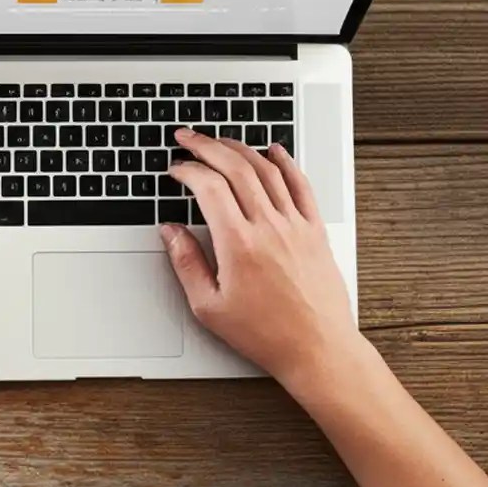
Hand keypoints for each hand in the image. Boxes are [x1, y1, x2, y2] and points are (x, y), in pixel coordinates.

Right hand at [161, 130, 364, 385]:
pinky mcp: (315, 230)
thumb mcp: (208, 306)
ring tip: (220, 141)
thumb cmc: (265, 333)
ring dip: (240, 148)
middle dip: (207, 146)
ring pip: (267, 170)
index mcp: (239, 244)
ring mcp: (296, 225)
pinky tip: (274, 151)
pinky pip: (301, 185)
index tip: (175, 169)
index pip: (208, 188)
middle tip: (188, 138)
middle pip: (236, 168)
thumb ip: (186, 262)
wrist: (317, 348)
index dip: (187, 170)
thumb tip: (170, 232)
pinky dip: (286, 162)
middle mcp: (269, 227)